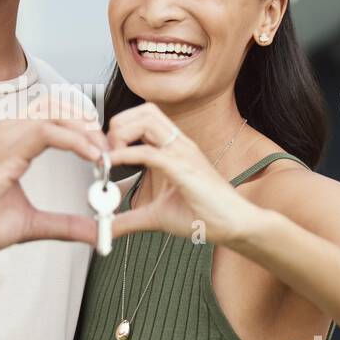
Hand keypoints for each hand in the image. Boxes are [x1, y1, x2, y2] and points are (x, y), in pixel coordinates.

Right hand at [0, 119, 106, 254]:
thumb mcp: (30, 224)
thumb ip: (63, 225)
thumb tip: (94, 232)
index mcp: (7, 142)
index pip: (51, 119)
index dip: (81, 132)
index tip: (102, 155)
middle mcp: (4, 131)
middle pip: (57, 110)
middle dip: (88, 127)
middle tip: (109, 153)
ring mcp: (2, 135)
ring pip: (56, 115)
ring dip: (86, 133)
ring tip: (104, 156)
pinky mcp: (3, 146)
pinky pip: (48, 132)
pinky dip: (76, 142)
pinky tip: (92, 158)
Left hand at [107, 104, 258, 243]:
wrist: (234, 225)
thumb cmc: (204, 214)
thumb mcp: (156, 216)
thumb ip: (129, 219)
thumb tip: (104, 229)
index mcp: (175, 148)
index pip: (145, 117)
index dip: (121, 128)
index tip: (107, 152)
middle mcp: (179, 144)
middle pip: (144, 111)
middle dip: (118, 125)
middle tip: (108, 152)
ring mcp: (183, 154)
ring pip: (146, 120)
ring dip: (121, 134)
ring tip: (112, 157)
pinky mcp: (184, 169)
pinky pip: (149, 152)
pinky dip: (125, 155)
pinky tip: (113, 166)